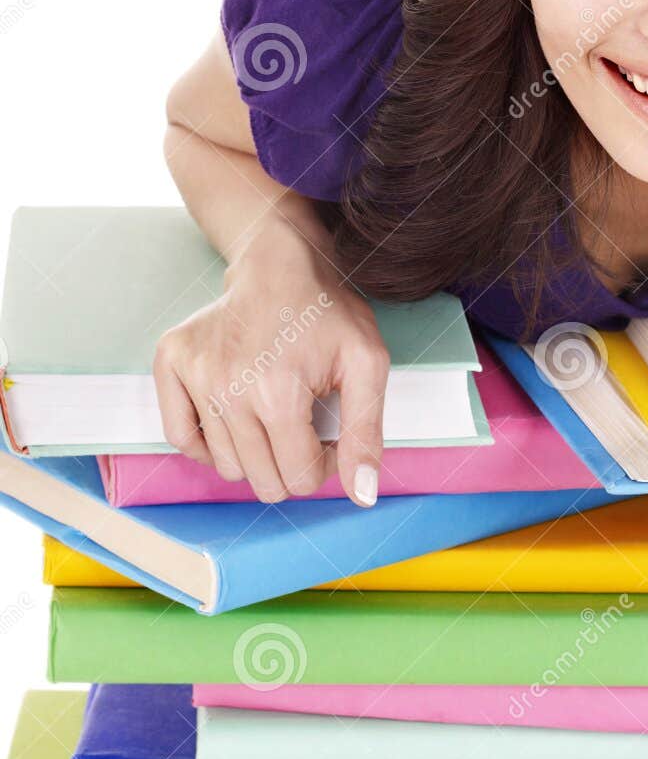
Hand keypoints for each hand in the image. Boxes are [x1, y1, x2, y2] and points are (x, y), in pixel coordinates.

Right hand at [151, 226, 388, 505]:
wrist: (280, 262)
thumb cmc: (328, 313)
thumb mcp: (367, 364)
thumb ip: (367, 433)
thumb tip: (363, 496)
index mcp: (279, 393)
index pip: (301, 476)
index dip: (325, 461)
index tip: (330, 431)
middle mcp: (228, 389)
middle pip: (263, 481)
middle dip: (292, 464)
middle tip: (305, 424)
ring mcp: (194, 376)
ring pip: (226, 466)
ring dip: (256, 452)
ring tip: (274, 410)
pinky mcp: (170, 363)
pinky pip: (181, 439)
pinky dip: (210, 443)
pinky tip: (237, 417)